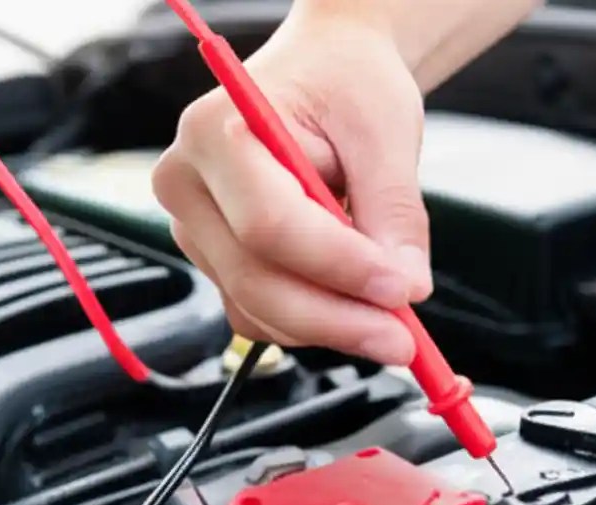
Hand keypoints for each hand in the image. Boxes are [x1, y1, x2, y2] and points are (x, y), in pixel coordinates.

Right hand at [153, 13, 433, 365]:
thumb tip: (406, 288)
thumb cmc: (347, 85)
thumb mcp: (386, 132)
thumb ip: (395, 213)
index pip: (271, 226)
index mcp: (217, 133)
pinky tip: (357, 310)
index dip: (340, 268)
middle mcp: (188, 184)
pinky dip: (313, 324)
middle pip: (256, 279)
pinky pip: (260, 314)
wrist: (328, 74)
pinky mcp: (218, 259)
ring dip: (330, 327)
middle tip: (405, 339)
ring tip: (393, 322)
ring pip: (257, 307)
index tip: (402, 289)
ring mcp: (197, 227)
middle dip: (337, 318)